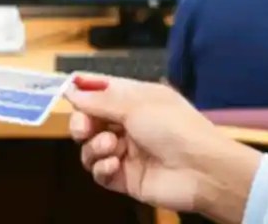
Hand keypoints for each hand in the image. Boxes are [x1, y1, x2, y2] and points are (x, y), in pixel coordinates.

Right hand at [66, 75, 257, 215]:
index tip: (65, 91)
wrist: (202, 171)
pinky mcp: (125, 178)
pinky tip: (114, 165)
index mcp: (136, 99)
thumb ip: (99, 100)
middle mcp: (130, 124)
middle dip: (82, 123)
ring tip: (112, 147)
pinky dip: (101, 167)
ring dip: (95, 146)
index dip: (84, 90)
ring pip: (91, 147)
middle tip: (84, 129)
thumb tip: (72, 90)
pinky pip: (100, 171)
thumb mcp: (136, 105)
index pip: (102, 90)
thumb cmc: (176, 128)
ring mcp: (127, 151)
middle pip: (90, 121)